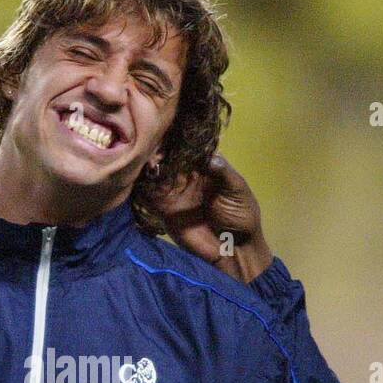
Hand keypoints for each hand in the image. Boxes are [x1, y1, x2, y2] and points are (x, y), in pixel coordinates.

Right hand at [148, 153, 272, 283]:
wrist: (234, 249)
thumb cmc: (241, 215)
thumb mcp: (237, 189)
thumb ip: (223, 172)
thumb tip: (209, 156)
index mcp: (205, 166)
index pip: (189, 148)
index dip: (179, 140)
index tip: (171, 133)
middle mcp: (186, 175)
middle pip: (168, 157)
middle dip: (159, 151)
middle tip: (155, 147)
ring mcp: (173, 191)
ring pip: (156, 173)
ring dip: (149, 167)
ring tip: (149, 162)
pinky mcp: (163, 209)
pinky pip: (148, 195)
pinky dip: (142, 187)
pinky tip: (141, 180)